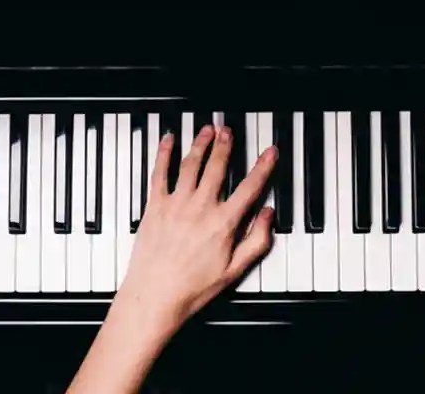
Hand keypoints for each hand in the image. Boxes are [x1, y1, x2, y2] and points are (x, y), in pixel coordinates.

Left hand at [68, 124, 275, 393]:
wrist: (155, 295)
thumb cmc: (193, 287)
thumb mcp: (234, 270)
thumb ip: (256, 241)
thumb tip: (268, 216)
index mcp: (223, 223)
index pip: (250, 188)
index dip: (262, 167)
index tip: (270, 152)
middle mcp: (200, 207)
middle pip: (217, 167)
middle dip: (225, 145)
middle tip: (229, 131)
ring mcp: (176, 204)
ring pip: (190, 164)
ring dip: (200, 144)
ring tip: (206, 130)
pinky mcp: (155, 206)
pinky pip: (159, 173)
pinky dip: (164, 154)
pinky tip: (168, 140)